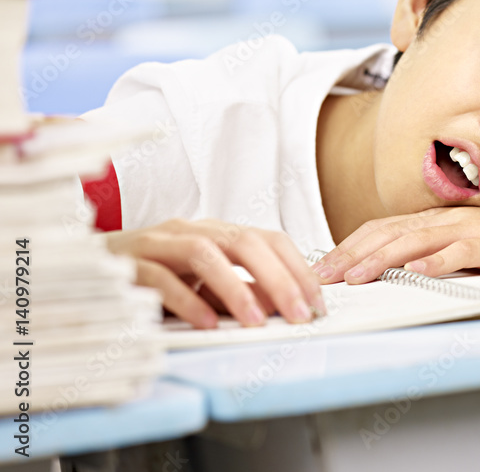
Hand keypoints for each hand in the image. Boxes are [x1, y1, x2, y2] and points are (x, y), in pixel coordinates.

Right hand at [103, 218, 325, 328]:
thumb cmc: (156, 277)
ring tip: (257, 321)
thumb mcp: (207, 284)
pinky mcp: (129, 261)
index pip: (270, 239)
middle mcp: (194, 229)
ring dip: (236, 289)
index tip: (317, 302)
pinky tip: (206, 324)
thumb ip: (243, 291)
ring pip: (205, 253)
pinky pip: (161, 276)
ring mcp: (160, 241)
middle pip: (245, 242)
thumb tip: (288, 306)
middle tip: (300, 314)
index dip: (298, 268)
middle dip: (279, 278)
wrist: (88, 266)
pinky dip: (187, 300)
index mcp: (219, 232)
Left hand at [313, 195, 479, 283]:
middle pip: (387, 233)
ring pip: (414, 242)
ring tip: (356, 276)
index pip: (381, 228)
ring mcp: (466, 229)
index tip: (324, 267)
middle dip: (351, 254)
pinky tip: (417, 272)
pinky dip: (435, 262)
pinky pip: (458, 252)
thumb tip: (397, 271)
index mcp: (435, 219)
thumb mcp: (464, 244)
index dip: (349, 246)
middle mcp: (444, 220)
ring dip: (381, 259)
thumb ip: (434, 252)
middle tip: (324, 276)